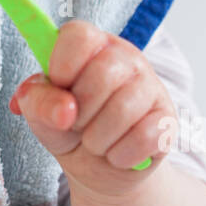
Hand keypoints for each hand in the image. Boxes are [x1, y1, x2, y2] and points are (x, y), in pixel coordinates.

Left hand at [9, 21, 176, 196]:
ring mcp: (152, 87)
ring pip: (124, 110)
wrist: (97, 169)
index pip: (80, 36)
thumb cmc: (67, 128)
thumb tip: (64, 109)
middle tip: (76, 123)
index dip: (63, 65)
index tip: (58, 86)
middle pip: (103, 73)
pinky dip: (120, 155)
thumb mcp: (41, 114)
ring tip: (95, 141)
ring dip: (97, 139)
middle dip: (79, 112)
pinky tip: (117, 153)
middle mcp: (126, 58)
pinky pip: (144, 137)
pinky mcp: (168, 119)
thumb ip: (38, 102)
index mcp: (91, 45)